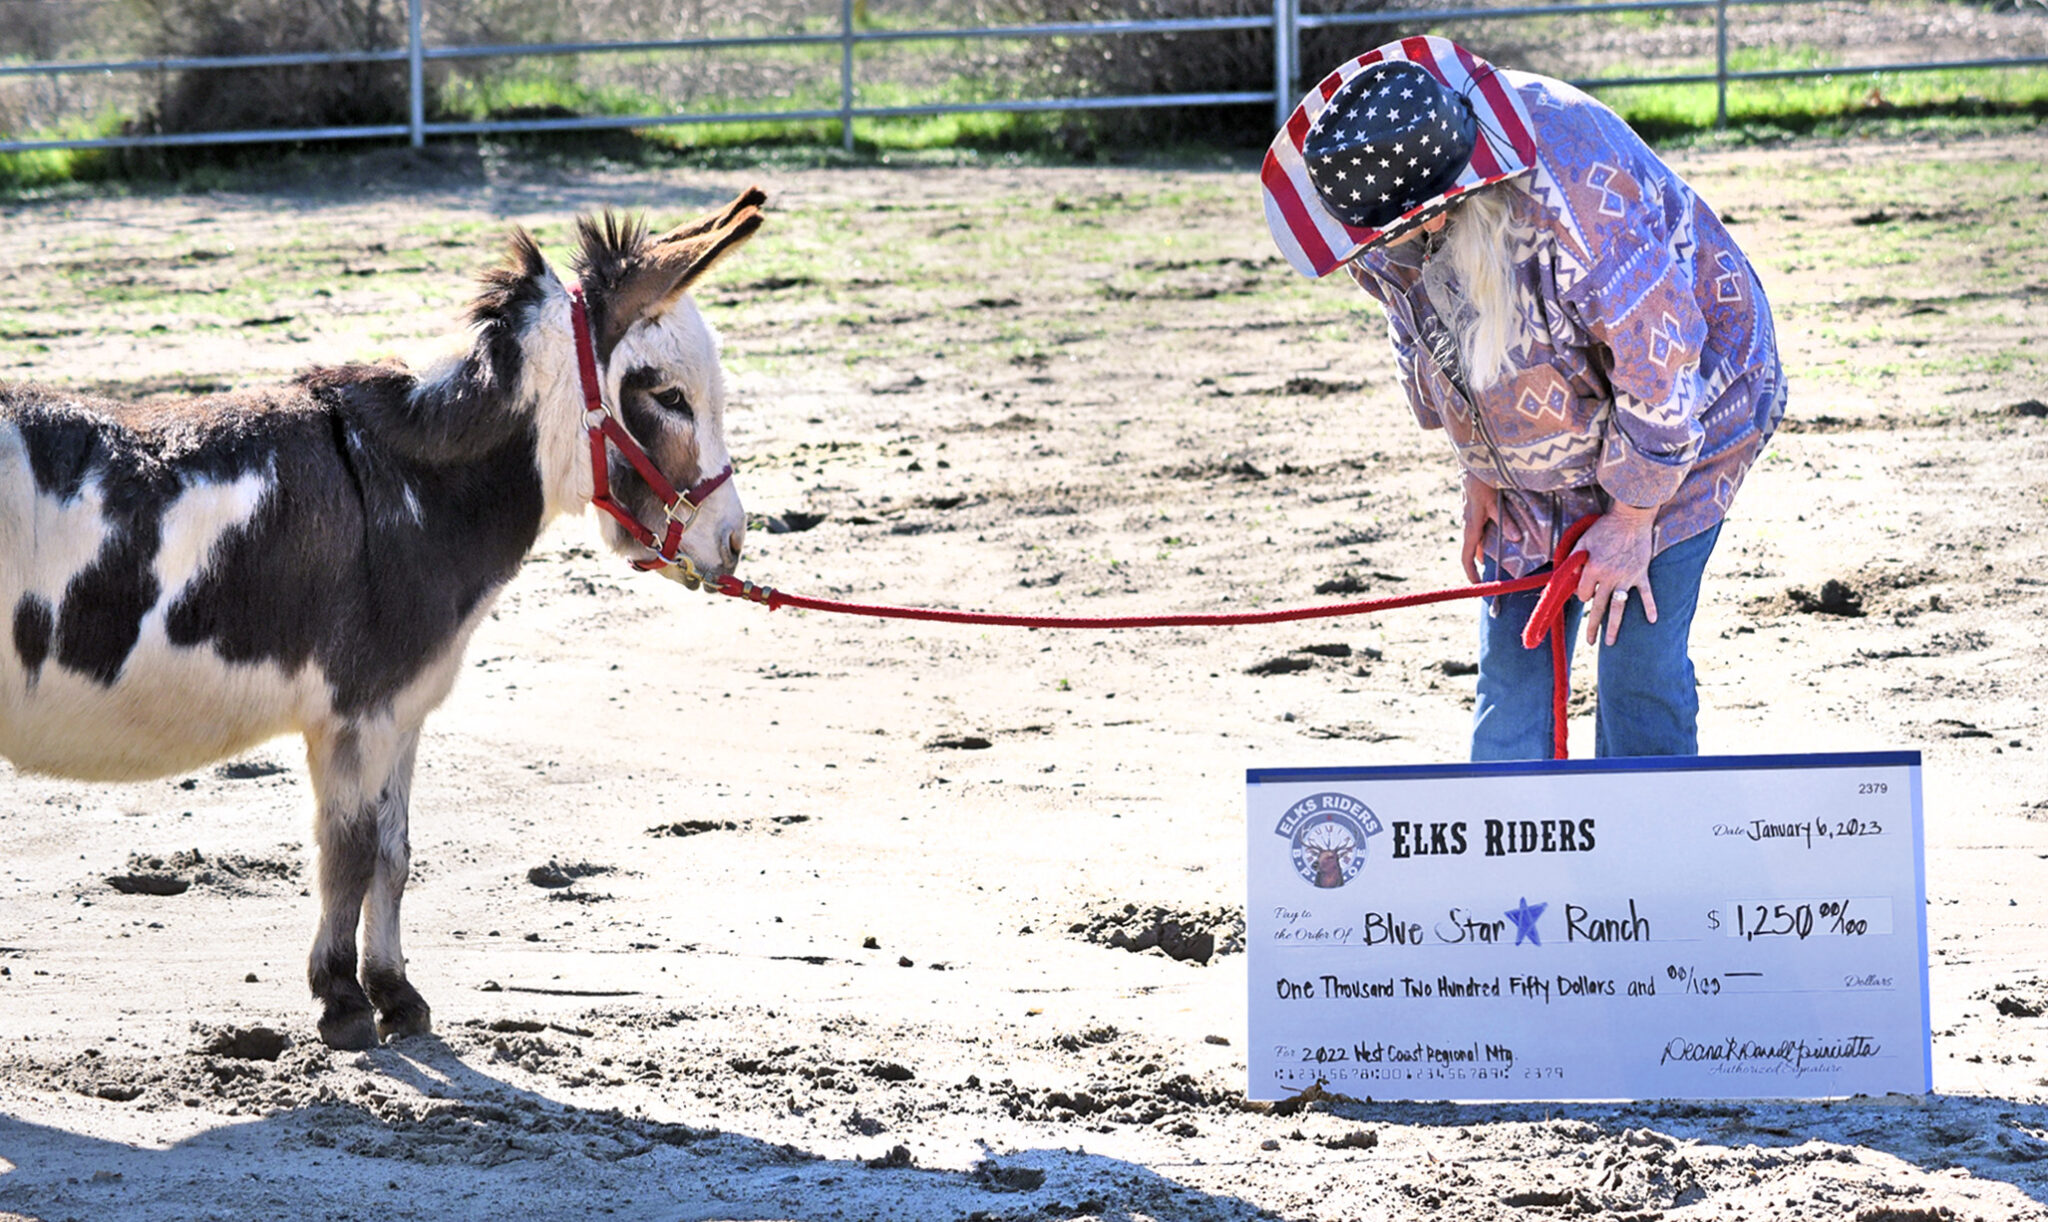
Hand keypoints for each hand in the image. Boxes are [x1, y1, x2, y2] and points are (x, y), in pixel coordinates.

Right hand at [1460, 472, 1498, 583]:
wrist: (1471, 461)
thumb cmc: (1482, 481)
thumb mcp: (1495, 503)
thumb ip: (1506, 521)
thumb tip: (1516, 539)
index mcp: (1470, 527)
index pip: (1466, 557)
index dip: (1471, 573)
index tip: (1477, 586)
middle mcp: (1467, 523)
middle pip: (1472, 549)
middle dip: (1481, 561)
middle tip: (1494, 570)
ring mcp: (1468, 515)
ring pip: (1476, 537)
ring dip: (1484, 546)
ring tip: (1499, 553)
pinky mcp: (1472, 507)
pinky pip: (1478, 526)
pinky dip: (1486, 533)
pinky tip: (1497, 530)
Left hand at [1574, 502, 1658, 646]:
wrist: (1631, 517)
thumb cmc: (1604, 528)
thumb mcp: (1582, 542)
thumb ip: (1574, 561)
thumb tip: (1569, 579)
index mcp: (1593, 570)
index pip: (1583, 594)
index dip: (1582, 594)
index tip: (1585, 591)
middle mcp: (1609, 577)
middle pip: (1598, 607)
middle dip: (1593, 627)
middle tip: (1590, 643)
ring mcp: (1627, 577)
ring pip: (1619, 608)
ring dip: (1614, 627)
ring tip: (1610, 643)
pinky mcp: (1641, 574)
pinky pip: (1647, 594)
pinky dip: (1650, 606)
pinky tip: (1652, 620)